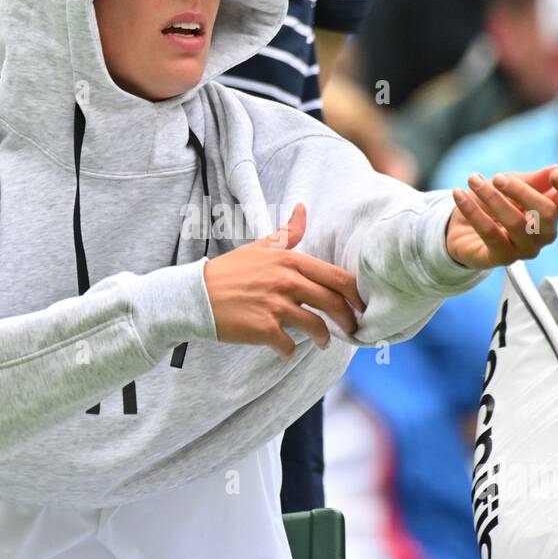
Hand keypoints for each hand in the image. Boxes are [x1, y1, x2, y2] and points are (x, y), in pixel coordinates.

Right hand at [202, 202, 365, 360]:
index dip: (355, 294)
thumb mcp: (260, 247)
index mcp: (290, 261)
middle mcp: (287, 281)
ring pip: (316, 326)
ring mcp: (276, 306)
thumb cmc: (229, 272)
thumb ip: (287, 233)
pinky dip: (289, 350)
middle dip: (347, 320)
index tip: (361, 305)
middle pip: (333, 302)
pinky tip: (285, 348)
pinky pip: (289, 345)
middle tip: (350, 328)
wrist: (196, 295)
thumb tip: (302, 208)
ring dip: (324, 338)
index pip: (336, 277)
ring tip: (323, 343)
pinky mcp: (264, 329)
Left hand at [446, 165, 557, 269]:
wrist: (461, 229)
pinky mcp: (502, 258)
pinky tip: (459, 194)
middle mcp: (542, 233)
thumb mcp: (509, 185)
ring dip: (492, 197)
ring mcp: (525, 249)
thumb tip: (555, 169)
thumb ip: (531, 179)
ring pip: (515, 222)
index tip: (554, 173)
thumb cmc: (491, 205)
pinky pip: (489, 232)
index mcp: (550, 210)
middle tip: (497, 178)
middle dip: (521, 190)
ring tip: (473, 181)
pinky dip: (472, 210)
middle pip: (547, 212)